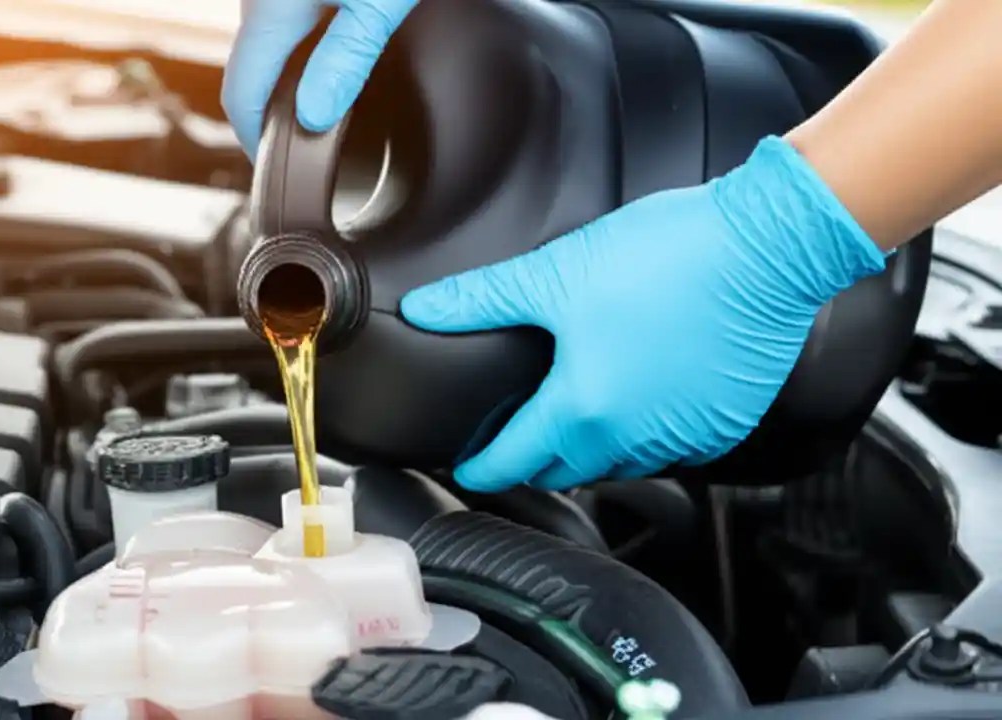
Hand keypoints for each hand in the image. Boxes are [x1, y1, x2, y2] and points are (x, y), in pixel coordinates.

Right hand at [222, 0, 418, 158]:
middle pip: (245, 74)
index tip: (273, 171)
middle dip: (265, 117)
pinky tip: (319, 66)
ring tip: (311, 116)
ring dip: (277, 85)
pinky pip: (273, 25)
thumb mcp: (377, 5)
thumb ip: (346, 59)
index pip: (240, 95)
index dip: (254, 140)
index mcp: (270, 9)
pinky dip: (287, 56)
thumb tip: (313, 118)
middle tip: (298, 151)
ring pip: (259, 49)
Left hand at [400, 137, 887, 492]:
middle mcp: (632, 440)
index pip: (513, 461)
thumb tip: (425, 309)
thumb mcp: (555, 274)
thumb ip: (481, 299)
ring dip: (589, 453)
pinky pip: (668, 452)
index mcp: (582, 410)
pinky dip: (645, 439)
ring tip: (571, 423)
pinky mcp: (722, 428)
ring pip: (617, 466)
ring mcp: (682, 439)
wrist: (767, 247)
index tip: (468, 468)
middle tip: (513, 441)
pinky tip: (638, 406)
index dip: (482, 466)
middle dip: (532, 461)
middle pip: (564, 471)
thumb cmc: (669, 257)